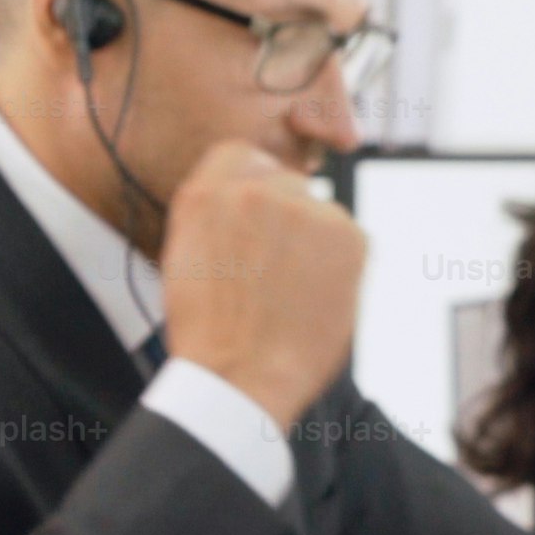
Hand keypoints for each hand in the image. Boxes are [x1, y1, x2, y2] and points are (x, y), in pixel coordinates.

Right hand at [159, 140, 364, 427]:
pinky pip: (349, 237)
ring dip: (313, 242)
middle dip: (286, 218)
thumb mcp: (185, 258)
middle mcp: (253, 189)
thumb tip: (251, 200)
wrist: (239, 377)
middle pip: (286, 183)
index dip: (253, 186)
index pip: (242, 157)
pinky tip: (314, 298)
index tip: (257, 218)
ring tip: (292, 292)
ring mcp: (303, 209)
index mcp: (204, 193)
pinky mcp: (347, 234)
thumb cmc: (209, 333)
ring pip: (320, 211)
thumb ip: (217, 216)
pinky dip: (339, 265)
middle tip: (275, 269)